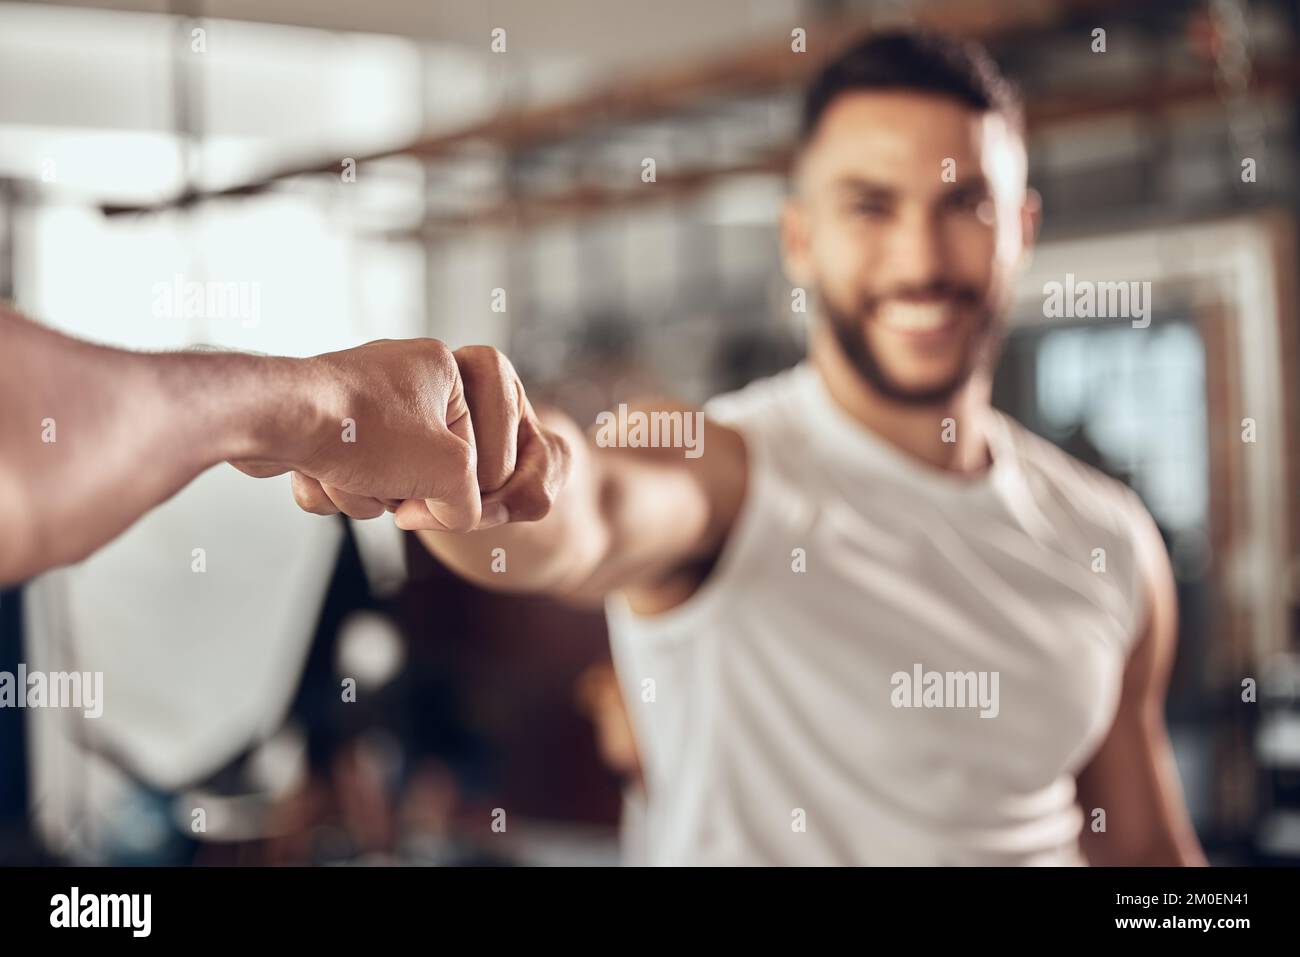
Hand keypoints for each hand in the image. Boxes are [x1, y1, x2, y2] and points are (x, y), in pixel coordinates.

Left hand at [232, 340, 568, 532]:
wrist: (275, 419)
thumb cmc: (364, 429)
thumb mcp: (450, 473)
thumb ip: (470, 503)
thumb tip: (447, 513)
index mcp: (444, 369)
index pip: (476, 449)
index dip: (458, 487)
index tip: (438, 494)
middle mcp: (401, 377)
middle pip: (426, 467)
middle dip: (404, 490)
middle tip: (392, 487)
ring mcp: (358, 400)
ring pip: (383, 478)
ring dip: (365, 495)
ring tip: (348, 478)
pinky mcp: (320, 424)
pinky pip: (344, 475)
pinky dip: (333, 489)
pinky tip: (320, 475)